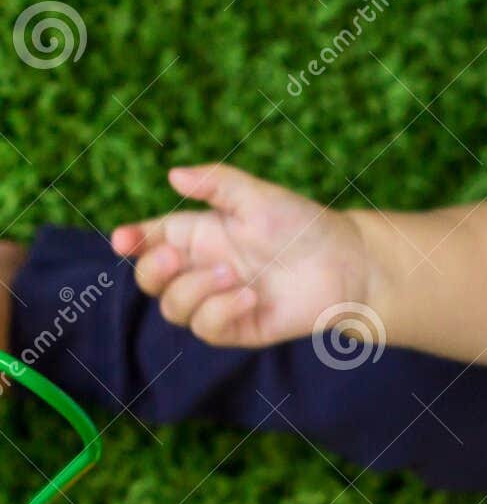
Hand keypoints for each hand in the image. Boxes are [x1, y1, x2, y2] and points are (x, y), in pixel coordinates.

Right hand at [111, 163, 369, 347]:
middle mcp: (203, 270)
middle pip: (151, 281)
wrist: (346, 265)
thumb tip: (174, 175)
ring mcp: (220, 301)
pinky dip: (221, 312)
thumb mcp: (258, 197)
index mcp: (198, 236)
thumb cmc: (302, 225)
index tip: (123, 240)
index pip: (149, 241)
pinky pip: (209, 329)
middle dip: (153, 271)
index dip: (130, 241)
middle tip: (174, 258)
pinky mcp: (240, 328)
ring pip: (175, 309)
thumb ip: (218, 183)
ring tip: (234, 275)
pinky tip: (250, 297)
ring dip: (194, 291)